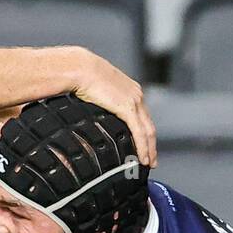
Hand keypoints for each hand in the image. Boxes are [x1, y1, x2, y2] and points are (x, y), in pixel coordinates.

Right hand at [73, 53, 156, 167]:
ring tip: (149, 163)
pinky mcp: (128, 108)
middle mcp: (136, 95)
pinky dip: (143, 147)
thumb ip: (102, 102)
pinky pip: (139, 133)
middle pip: (149, 125)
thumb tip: (95, 112)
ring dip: (150, 149)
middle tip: (152, 159)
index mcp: (130, 90)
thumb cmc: (82, 75)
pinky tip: (143, 158)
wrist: (80, 68)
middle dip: (152, 144)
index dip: (145, 133)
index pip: (142, 116)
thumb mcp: (96, 90)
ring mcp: (134, 101)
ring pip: (148, 131)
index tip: (145, 145)